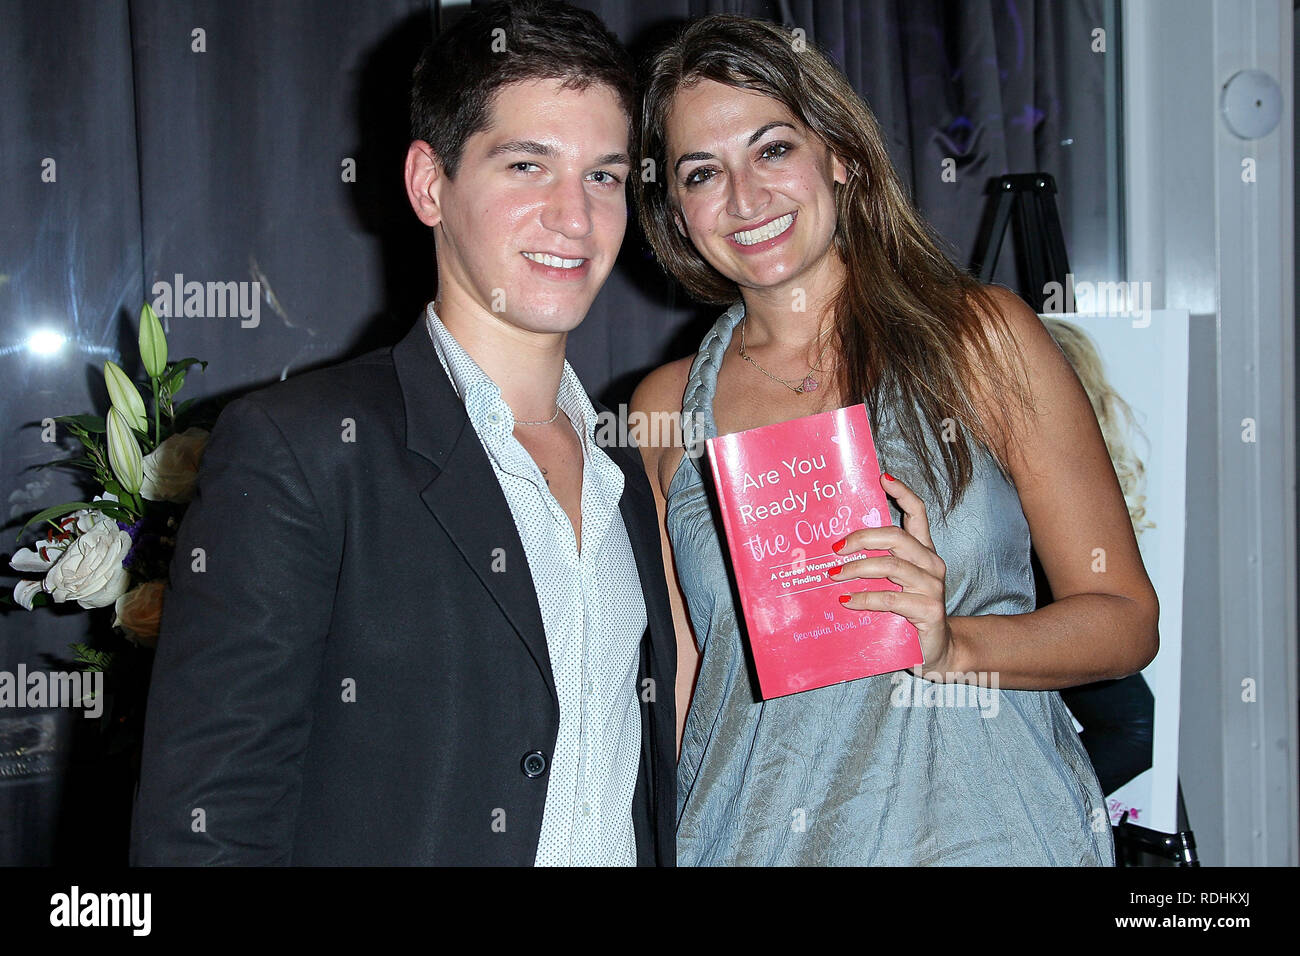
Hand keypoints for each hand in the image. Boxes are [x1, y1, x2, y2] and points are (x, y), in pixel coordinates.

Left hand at [831, 473, 954, 676]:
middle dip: (862, 538)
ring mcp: (933, 587)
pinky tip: (848, 601)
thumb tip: (837, 549)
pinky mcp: (929, 611)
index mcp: (923, 551)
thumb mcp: (894, 583)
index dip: (902, 492)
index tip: (882, 477)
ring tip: (834, 575)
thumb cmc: (907, 611)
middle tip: (835, 548)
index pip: (918, 513)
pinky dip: (865, 598)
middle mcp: (931, 564)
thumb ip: (878, 564)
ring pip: (891, 566)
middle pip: (896, 537)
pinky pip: (891, 598)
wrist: (936, 650)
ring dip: (857, 569)